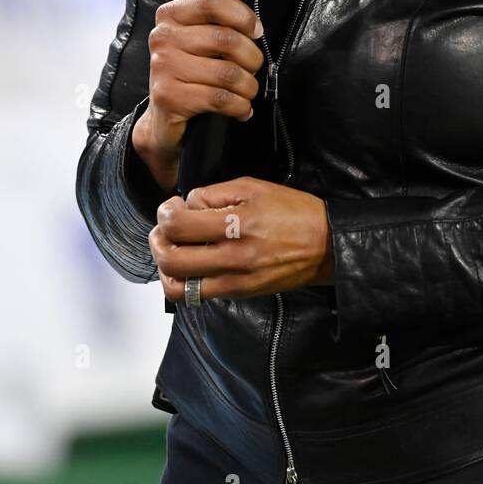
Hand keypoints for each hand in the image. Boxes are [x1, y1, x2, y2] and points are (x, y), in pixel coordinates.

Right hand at [133, 0, 265, 189]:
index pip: (211, 1)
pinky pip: (219, 99)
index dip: (242, 15)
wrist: (162, 115)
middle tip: (253, 67)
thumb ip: (220, 25)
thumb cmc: (189, 72)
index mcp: (172, 15)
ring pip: (226, 72)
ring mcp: (163, 66)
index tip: (255, 30)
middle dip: (251, 57)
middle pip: (225, 38)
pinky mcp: (168, 96)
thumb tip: (255, 30)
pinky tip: (241, 108)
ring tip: (248, 90)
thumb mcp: (199, 40)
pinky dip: (239, 105)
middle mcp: (163, 37)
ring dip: (248, 85)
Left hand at [149, 176, 335, 302]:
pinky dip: (183, 281)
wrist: (324, 245)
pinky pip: (196, 296)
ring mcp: (234, 281)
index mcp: (237, 224)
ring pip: (177, 286)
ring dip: (165, 266)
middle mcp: (232, 257)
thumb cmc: (291, 211)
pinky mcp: (238, 294)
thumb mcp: (254, 187)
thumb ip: (215, 194)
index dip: (166, 212)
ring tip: (171, 250)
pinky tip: (189, 264)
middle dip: (158, 240)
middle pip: (170, 258)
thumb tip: (187, 204)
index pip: (178, 224)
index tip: (174, 206)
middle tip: (165, 228)